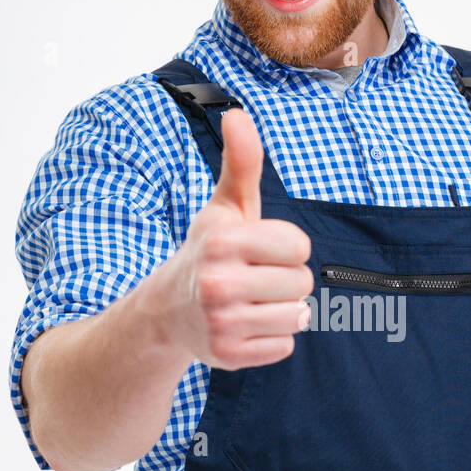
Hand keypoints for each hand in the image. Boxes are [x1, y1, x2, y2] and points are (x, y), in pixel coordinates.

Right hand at [163, 107, 313, 368]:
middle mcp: (217, 284)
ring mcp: (221, 323)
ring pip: (297, 317)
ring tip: (254, 302)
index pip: (299, 247)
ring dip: (283, 310)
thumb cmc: (209, 251)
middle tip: (256, 279)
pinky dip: (273, 338)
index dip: (287, 248)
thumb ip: (242, 163)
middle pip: (302, 284)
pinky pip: (285, 347)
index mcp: (221, 243)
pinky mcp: (228, 356)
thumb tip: (239, 114)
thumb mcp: (225, 206)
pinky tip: (247, 326)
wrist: (169, 310)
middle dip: (286, 280)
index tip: (262, 250)